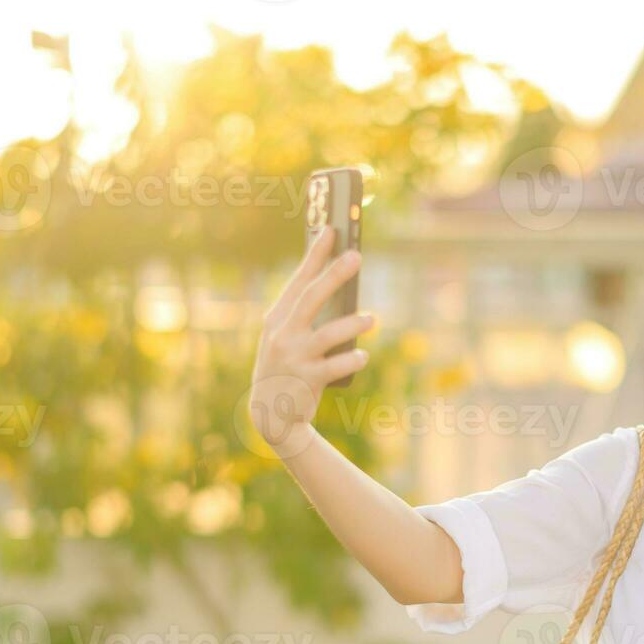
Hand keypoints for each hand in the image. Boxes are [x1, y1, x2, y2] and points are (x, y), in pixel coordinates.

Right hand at [249, 226, 374, 454]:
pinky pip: (336, 365)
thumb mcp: (288, 337)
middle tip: (357, 255)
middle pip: (311, 297)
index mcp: (278, 318)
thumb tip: (340, 285)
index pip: (298, 280)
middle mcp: (282, 334)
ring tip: (371, 320)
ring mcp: (293, 357)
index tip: (330, 230)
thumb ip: (305, 315)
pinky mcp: (307, 379)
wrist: (271, 413)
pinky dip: (353, 359)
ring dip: (353, 325)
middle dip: (334, 274)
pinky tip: (362, 356)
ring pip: (328, 333)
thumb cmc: (287, 367)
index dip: (314, 255)